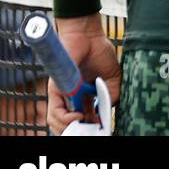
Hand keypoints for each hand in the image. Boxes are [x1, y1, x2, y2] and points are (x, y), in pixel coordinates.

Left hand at [46, 15, 120, 134]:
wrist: (88, 36)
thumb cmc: (99, 53)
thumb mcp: (113, 79)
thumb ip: (112, 96)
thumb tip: (105, 113)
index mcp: (86, 97)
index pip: (85, 119)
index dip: (92, 126)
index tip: (101, 126)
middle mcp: (73, 99)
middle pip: (70, 126)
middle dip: (82, 131)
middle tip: (93, 130)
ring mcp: (63, 96)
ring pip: (59, 124)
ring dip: (74, 128)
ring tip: (86, 124)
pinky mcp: (56, 90)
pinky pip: (55, 113)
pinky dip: (66, 120)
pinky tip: (79, 116)